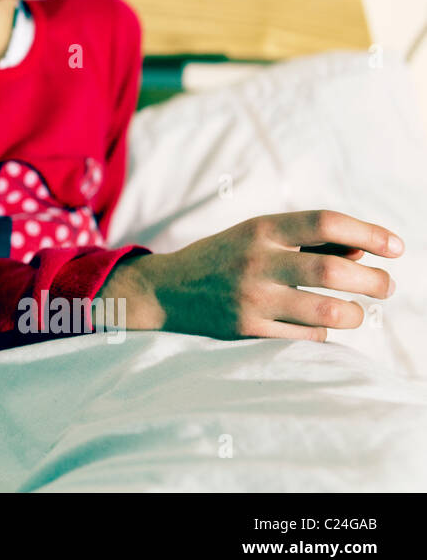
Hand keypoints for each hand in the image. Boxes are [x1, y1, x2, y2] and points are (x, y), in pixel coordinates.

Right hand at [99, 210, 403, 340]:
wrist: (163, 292)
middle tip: (385, 286)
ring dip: (356, 313)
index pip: (326, 222)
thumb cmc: (222, 259)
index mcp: (260, 229)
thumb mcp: (257, 236)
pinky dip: (322, 331)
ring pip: (329, 312)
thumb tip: (367, 251)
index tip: (396, 248)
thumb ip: (308, 240)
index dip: (370, 233)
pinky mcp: (248, 331)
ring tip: (356, 310)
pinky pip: (308, 336)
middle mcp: (256, 261)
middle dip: (375, 281)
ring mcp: (252, 299)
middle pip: (335, 271)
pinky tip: (316, 325)